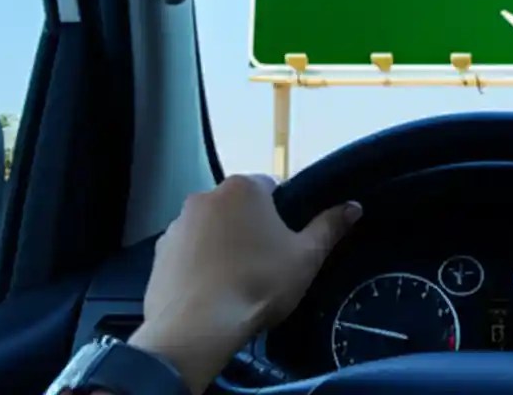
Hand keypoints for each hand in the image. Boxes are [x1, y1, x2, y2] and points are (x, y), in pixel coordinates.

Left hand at [128, 174, 361, 394]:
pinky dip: (199, 264)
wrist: (196, 326)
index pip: (272, 187)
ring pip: (211, 228)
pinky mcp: (159, 253)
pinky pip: (188, 252)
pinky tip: (211, 290)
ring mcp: (177, 224)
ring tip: (236, 281)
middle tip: (265, 263)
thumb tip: (354, 206)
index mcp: (244, 188)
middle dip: (251, 227)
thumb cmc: (258, 283)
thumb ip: (330, 227)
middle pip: (238, 206)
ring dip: (223, 244)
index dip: (283, 214)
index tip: (287, 242)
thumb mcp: (306, 257)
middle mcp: (205, 196)